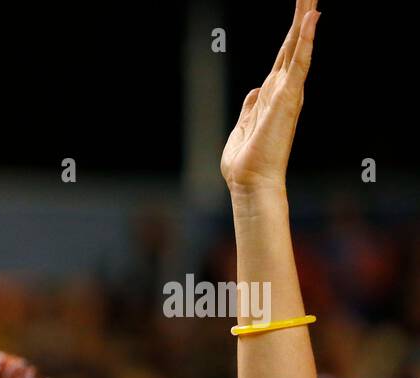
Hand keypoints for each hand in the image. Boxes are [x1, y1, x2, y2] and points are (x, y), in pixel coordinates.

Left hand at [221, 0, 318, 194]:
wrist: (250, 181)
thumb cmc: (246, 162)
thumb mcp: (243, 127)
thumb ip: (251, 107)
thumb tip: (255, 90)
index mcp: (272, 96)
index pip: (284, 59)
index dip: (291, 36)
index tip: (301, 13)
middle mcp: (284, 91)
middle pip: (293, 47)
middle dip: (301, 19)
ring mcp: (288, 93)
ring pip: (298, 49)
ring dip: (305, 21)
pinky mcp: (287, 98)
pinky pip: (299, 63)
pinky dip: (306, 40)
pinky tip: (312, 19)